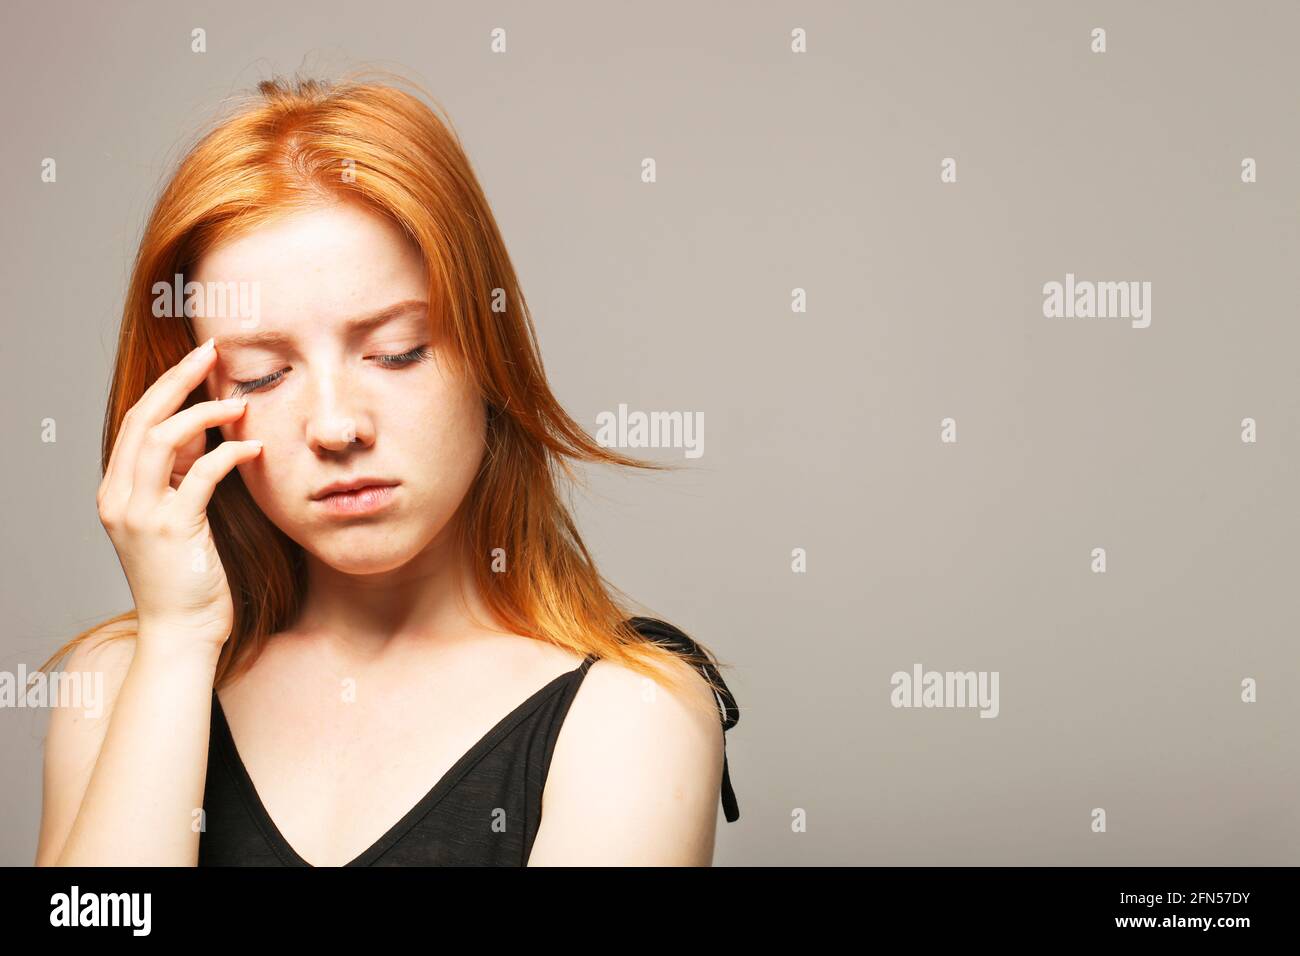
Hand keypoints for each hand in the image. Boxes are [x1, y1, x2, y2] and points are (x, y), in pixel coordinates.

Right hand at [96, 337, 262, 650]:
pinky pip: (199, 475)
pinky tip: (254, 448)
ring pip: (162, 440)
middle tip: (211, 352)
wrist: (182, 632)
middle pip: (142, 420)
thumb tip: (205, 430)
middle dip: (178, 381)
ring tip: (241, 403)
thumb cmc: (190, 576)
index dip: (166, 387)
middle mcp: (119, 498)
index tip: (199, 360)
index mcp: (117, 491)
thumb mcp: (180, 515)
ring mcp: (141, 514)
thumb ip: (182, 473)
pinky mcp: (172, 529)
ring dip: (204, 414)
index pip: (135, 423)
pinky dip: (228, 454)